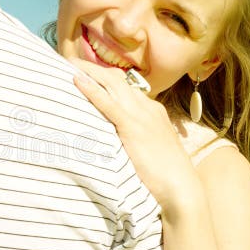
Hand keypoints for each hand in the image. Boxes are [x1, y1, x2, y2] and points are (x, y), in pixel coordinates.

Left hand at [73, 63, 199, 212]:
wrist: (181, 187)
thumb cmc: (165, 174)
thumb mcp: (150, 148)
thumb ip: (134, 138)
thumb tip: (115, 139)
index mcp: (152, 110)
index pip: (125, 86)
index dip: (104, 77)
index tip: (86, 72)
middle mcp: (147, 107)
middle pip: (116, 79)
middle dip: (93, 68)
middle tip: (70, 61)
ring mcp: (140, 115)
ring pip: (111, 84)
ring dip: (88, 71)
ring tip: (68, 63)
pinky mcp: (132, 127)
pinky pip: (107, 103)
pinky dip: (91, 89)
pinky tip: (76, 80)